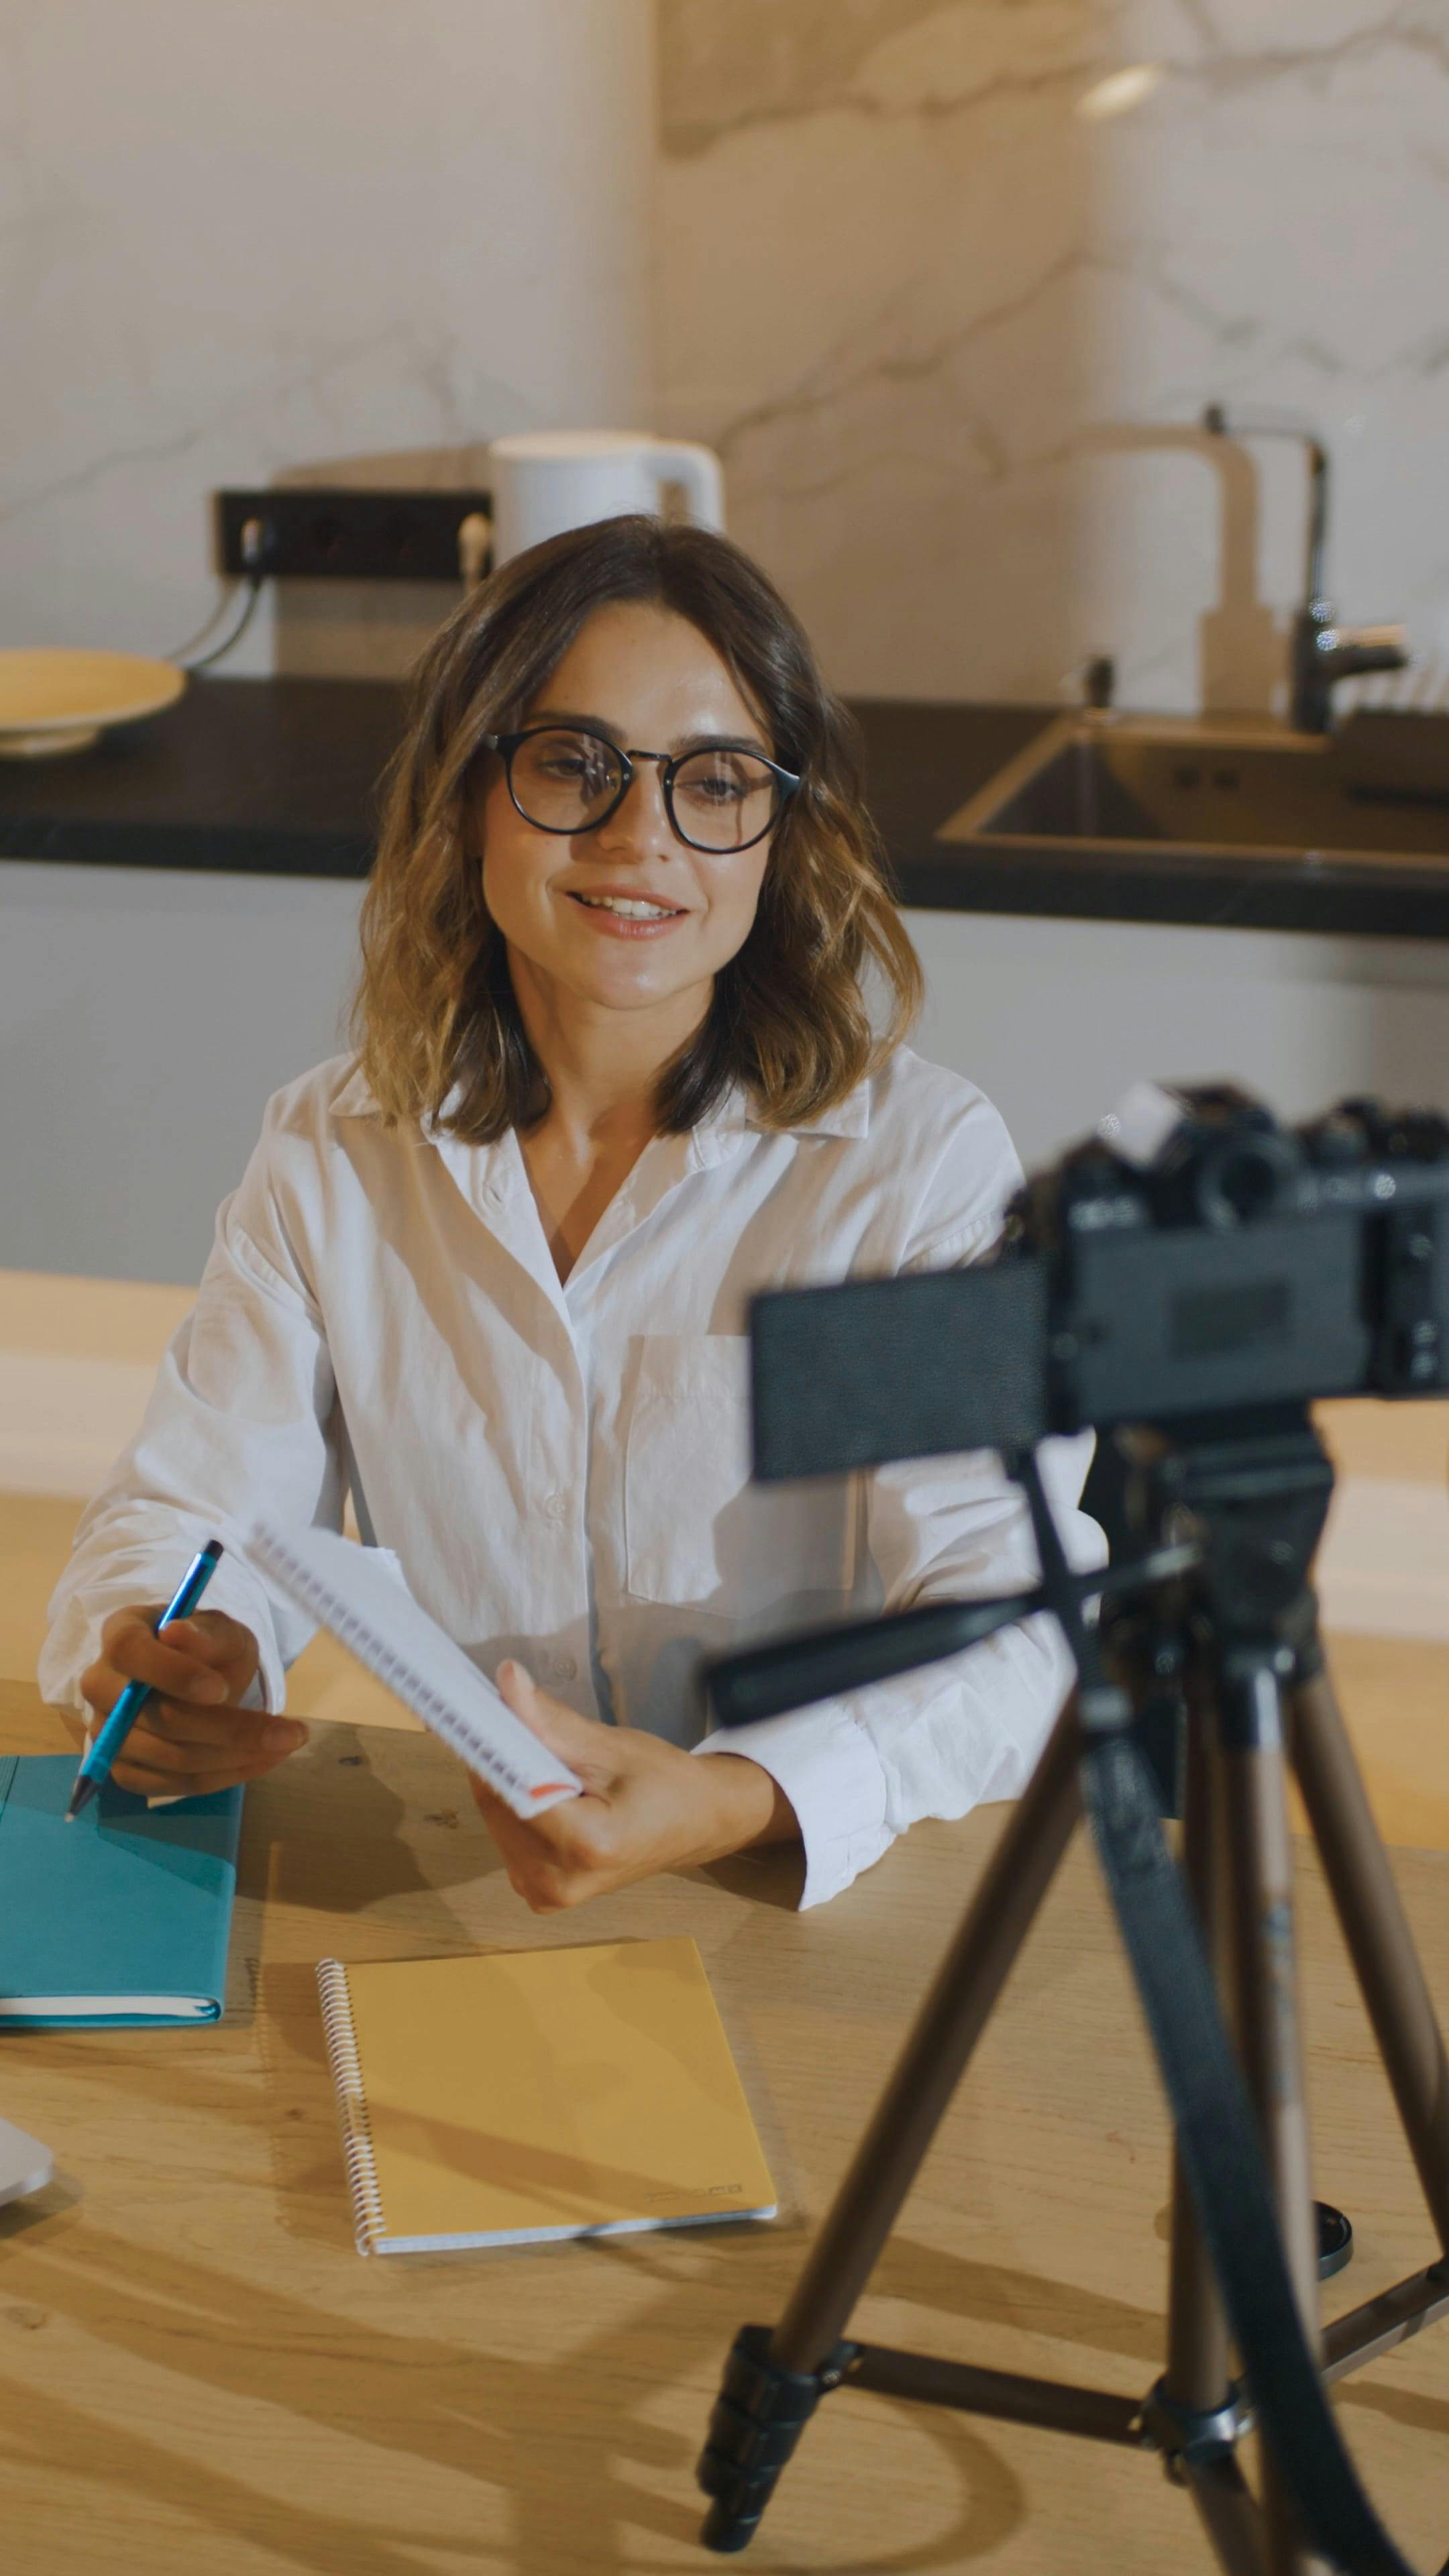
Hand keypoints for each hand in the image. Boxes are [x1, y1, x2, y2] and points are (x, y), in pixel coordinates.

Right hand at [77, 1606, 306, 1797]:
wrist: (198, 1678)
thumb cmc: (206, 1647)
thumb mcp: (220, 1631)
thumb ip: (205, 1634)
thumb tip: (176, 1633)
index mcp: (121, 1635)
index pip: (130, 1653)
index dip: (173, 1673)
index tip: (220, 1689)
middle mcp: (101, 1686)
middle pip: (159, 1719)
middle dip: (231, 1729)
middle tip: (291, 1733)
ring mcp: (108, 1734)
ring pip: (173, 1758)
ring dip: (237, 1757)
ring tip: (287, 1745)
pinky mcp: (125, 1770)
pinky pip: (175, 1784)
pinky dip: (225, 1777)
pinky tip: (263, 1760)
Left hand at [469, 1661, 797, 1911]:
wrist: (698, 1824)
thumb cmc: (667, 1784)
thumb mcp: (611, 1746)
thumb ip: (551, 1721)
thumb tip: (505, 1681)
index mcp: (587, 1847)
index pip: (513, 1789)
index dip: (495, 1745)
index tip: (484, 1708)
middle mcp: (558, 1882)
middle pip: (499, 1805)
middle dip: (504, 1760)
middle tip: (526, 1727)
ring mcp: (546, 1895)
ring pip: (497, 1819)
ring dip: (510, 1782)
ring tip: (553, 1766)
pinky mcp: (541, 1895)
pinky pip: (507, 1836)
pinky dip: (517, 1805)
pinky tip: (548, 1791)